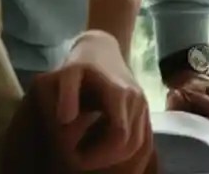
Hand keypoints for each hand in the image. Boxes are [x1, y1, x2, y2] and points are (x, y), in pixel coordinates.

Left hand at [43, 30, 149, 170]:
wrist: (102, 48)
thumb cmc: (82, 61)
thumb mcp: (68, 72)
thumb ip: (66, 95)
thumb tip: (65, 121)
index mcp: (121, 95)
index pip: (119, 137)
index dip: (99, 153)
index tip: (75, 157)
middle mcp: (137, 101)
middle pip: (131, 145)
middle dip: (106, 159)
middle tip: (79, 159)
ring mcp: (142, 104)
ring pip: (137, 143)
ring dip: (114, 155)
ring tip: (88, 153)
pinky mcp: (141, 108)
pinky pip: (138, 136)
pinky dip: (121, 147)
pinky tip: (100, 144)